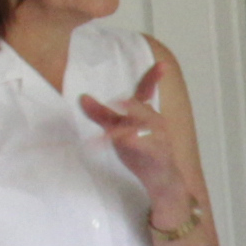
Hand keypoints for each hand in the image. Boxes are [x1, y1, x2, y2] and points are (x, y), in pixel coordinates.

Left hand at [83, 71, 199, 235]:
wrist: (162, 181)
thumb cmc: (140, 153)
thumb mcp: (117, 131)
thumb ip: (101, 114)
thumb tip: (82, 97)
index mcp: (146, 113)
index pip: (147, 90)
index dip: (153, 76)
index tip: (163, 64)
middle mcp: (156, 122)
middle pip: (140, 107)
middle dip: (128, 107)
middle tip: (112, 105)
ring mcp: (160, 138)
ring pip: (142, 126)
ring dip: (126, 128)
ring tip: (111, 134)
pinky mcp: (159, 154)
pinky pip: (145, 146)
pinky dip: (134, 144)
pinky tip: (124, 143)